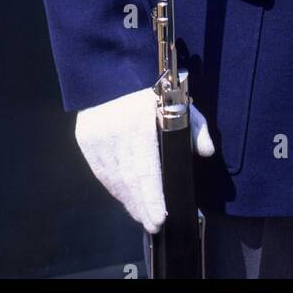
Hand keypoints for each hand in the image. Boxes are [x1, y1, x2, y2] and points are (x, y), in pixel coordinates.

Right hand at [74, 86, 214, 232]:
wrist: (111, 68)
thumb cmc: (151, 88)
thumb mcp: (179, 100)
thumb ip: (195, 126)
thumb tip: (206, 152)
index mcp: (140, 123)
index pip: (145, 170)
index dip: (152, 198)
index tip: (159, 219)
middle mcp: (115, 133)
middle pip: (129, 180)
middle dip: (142, 206)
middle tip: (153, 224)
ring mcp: (97, 138)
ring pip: (114, 179)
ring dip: (129, 200)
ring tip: (142, 214)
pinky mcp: (86, 140)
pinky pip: (101, 172)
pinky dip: (114, 187)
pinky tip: (125, 195)